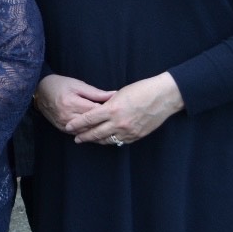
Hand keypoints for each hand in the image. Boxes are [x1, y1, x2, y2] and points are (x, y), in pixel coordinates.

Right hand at [34, 73, 115, 130]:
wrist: (39, 91)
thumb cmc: (60, 85)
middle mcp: (67, 116)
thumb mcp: (78, 85)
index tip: (120, 109)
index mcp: (72, 103)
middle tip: (118, 119)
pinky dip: (89, 133)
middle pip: (93, 124)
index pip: (96, 111)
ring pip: (87, 131)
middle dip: (106, 122)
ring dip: (99, 130)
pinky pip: (79, 134)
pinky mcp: (62, 129)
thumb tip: (114, 95)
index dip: (109, 111)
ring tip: (111, 126)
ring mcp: (64, 124)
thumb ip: (96, 93)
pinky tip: (98, 131)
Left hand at [68, 72, 183, 145]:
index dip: (77, 124)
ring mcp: (128, 131)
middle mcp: (118, 123)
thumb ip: (107, 105)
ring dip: (96, 140)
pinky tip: (106, 140)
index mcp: (112, 109)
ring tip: (89, 140)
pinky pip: (120, 141)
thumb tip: (97, 111)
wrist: (164, 97)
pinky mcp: (137, 136)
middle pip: (95, 133)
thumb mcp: (119, 94)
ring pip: (107, 140)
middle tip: (76, 138)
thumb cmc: (141, 90)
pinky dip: (111, 141)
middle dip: (83, 136)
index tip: (68, 127)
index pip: (88, 119)